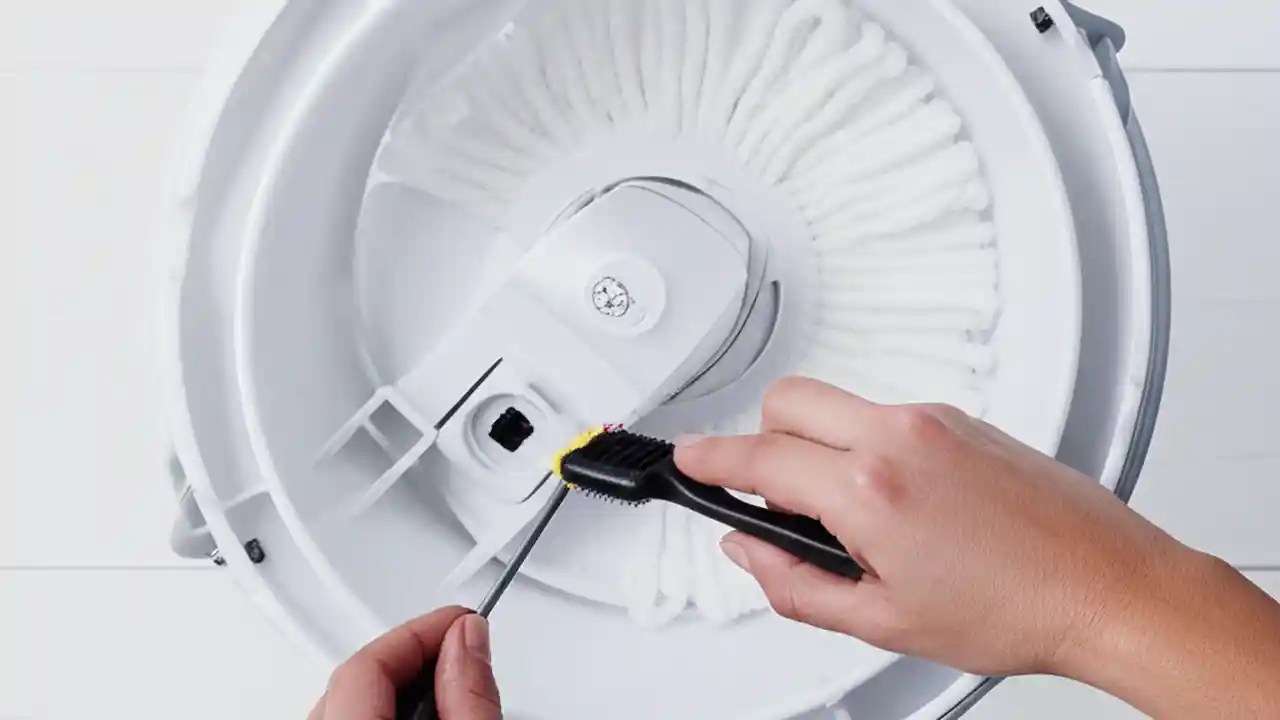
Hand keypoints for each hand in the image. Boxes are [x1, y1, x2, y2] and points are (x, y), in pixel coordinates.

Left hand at [310, 607, 500, 719]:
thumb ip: (468, 695)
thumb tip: (468, 637)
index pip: (368, 664)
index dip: (420, 632)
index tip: (464, 622)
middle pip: (349, 680)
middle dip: (408, 657)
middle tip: (460, 650)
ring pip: (341, 704)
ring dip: (393, 687)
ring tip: (448, 690)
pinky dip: (378, 712)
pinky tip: (420, 718)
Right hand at [674, 377, 1190, 677]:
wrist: (1109, 587)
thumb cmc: (1018, 608)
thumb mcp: (883, 621)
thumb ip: (796, 584)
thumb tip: (750, 553)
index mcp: (871, 489)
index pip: (759, 457)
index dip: (709, 459)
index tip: (688, 459)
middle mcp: (900, 436)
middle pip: (788, 399)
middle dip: (761, 435)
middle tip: (775, 494)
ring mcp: (936, 419)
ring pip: (839, 404)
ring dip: (821, 444)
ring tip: (855, 516)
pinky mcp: (964, 418)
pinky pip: (886, 415)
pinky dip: (868, 444)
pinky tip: (900, 502)